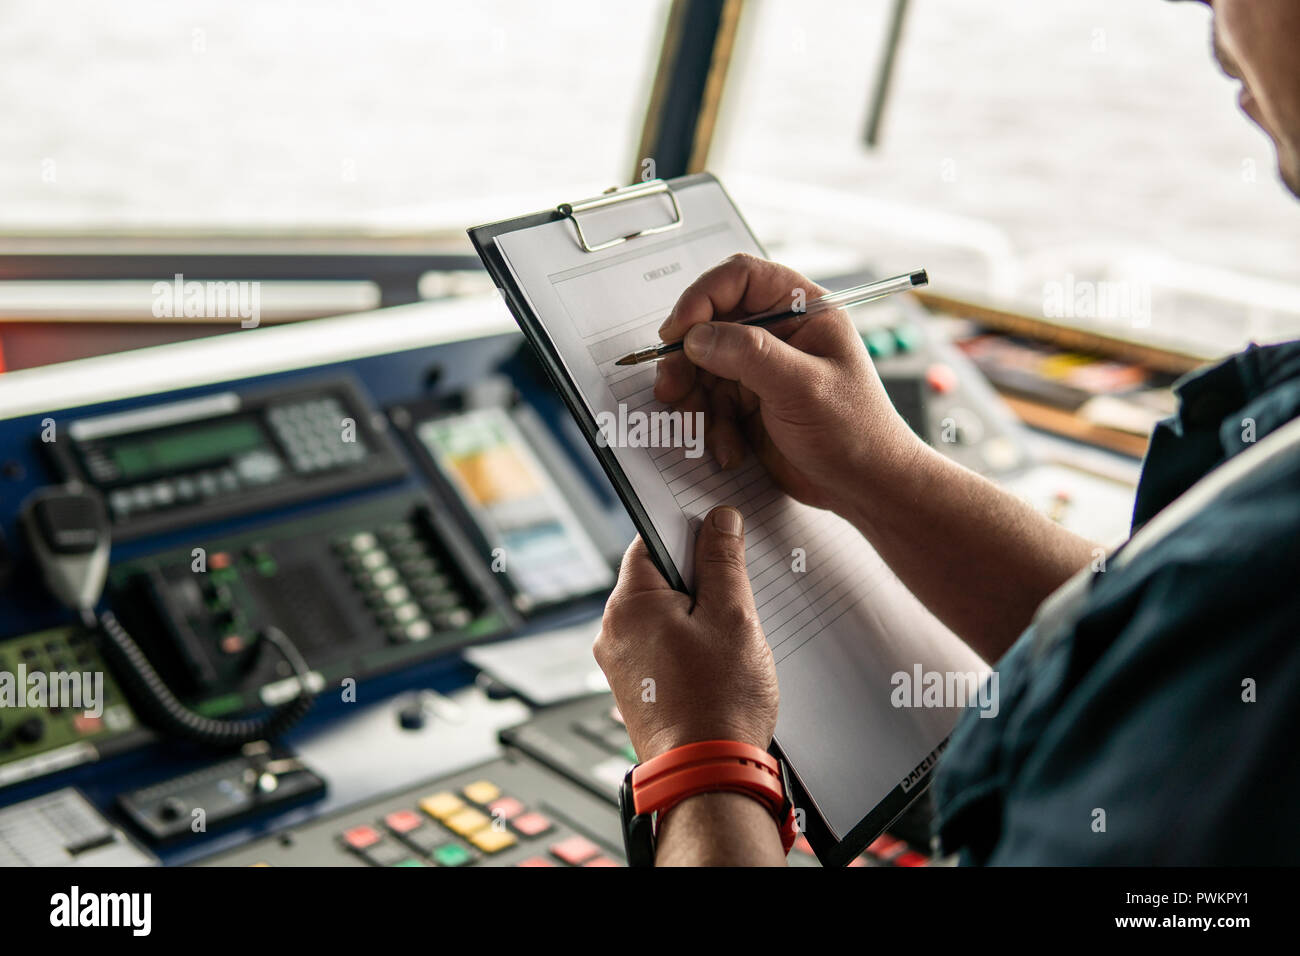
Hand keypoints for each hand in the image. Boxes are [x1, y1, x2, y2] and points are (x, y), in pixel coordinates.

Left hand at [593, 506, 777, 761]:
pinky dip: (686, 646)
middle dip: (697, 581)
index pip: (651, 541)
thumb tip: (719, 520)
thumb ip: (723, 561)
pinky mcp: (633, 689)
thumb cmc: (719, 702)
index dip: (687, 532)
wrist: (707, 775)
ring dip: (694, 616)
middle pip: (656, 579)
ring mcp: (619, 664)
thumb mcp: (733, 617)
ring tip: (728, 640)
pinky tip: (715, 664)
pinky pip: (658, 648)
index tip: (717, 535)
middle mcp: (612, 632)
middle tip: (735, 597)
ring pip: (660, 616)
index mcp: (629, 605)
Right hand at [654, 253, 922, 520]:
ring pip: (703, 367)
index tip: (678, 332)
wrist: (863, 487)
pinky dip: (710, 425)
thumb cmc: (855, 432)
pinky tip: (731, 447)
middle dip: (688, 358)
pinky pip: (711, 402)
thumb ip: (748, 354)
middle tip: (672, 385)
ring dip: (696, 399)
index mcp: (803, 310)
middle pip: (710, 323)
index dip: (702, 298)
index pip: (740, 279)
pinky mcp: (750, 402)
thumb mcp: (802, 387)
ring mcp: (762, 368)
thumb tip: (697, 336)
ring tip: (702, 427)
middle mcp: (779, 332)